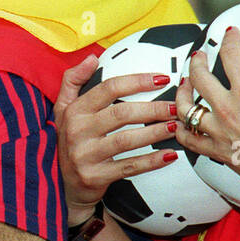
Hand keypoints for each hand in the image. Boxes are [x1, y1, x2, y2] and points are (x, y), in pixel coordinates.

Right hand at [54, 54, 179, 221]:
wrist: (63, 183)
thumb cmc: (70, 140)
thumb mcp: (62, 108)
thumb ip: (73, 80)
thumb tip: (92, 58)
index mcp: (74, 110)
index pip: (108, 88)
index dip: (137, 81)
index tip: (162, 78)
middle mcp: (77, 131)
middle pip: (121, 114)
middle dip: (153, 109)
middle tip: (176, 107)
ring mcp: (85, 155)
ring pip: (126, 140)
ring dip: (155, 133)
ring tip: (176, 127)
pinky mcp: (95, 176)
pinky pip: (128, 167)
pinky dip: (151, 161)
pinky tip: (169, 155)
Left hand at [174, 27, 239, 202]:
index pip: (231, 56)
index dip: (229, 40)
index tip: (230, 33)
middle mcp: (227, 109)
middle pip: (199, 77)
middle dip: (197, 62)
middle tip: (200, 56)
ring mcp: (218, 131)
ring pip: (186, 107)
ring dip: (182, 92)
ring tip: (184, 83)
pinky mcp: (215, 149)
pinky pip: (188, 138)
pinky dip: (180, 129)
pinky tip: (180, 121)